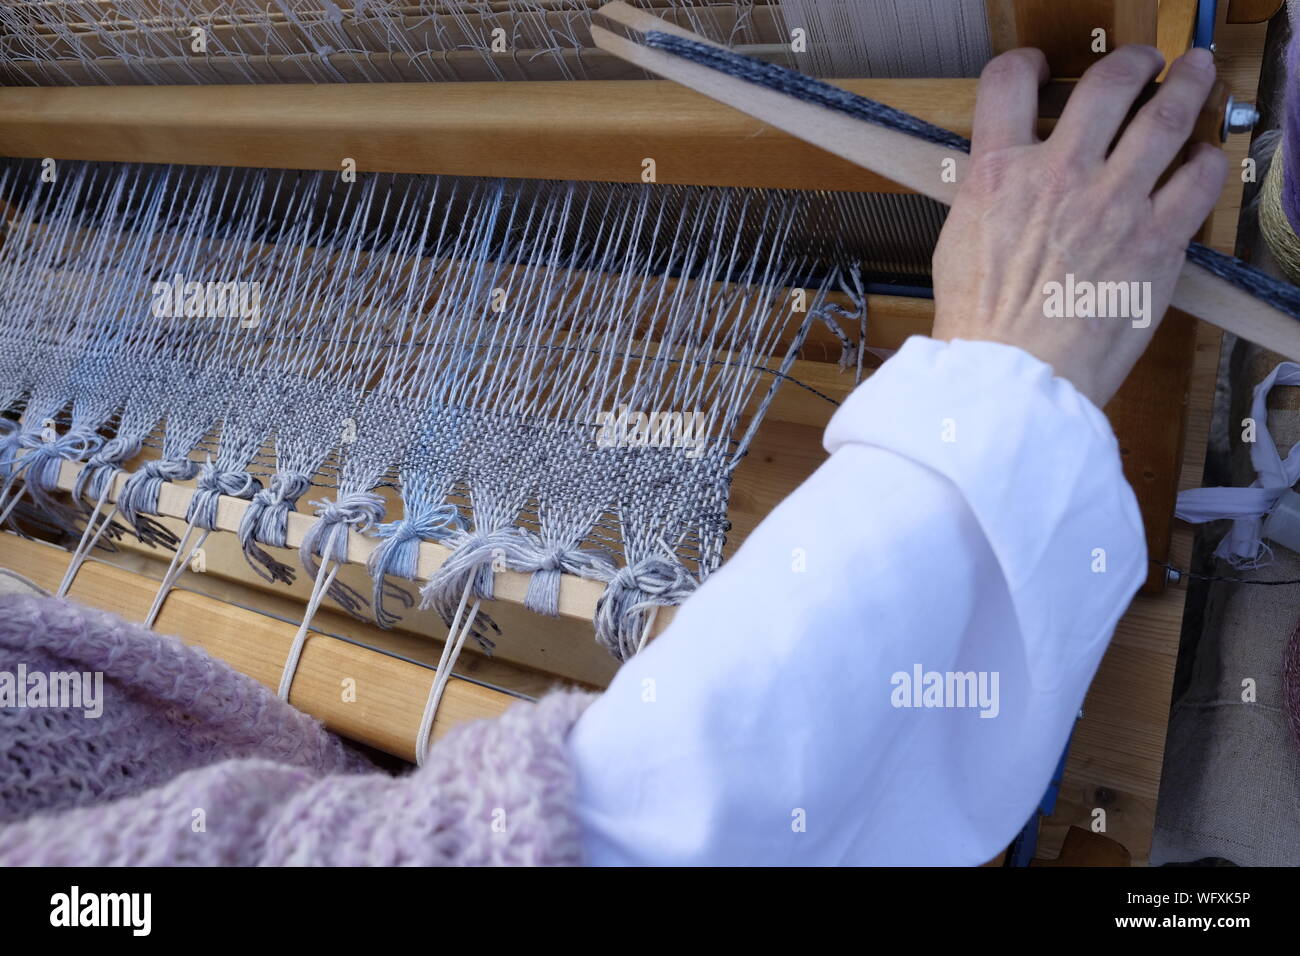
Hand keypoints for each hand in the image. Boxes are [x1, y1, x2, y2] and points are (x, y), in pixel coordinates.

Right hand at [931, 45, 1228, 407]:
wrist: (1012, 376)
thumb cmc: (981, 328)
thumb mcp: (960, 246)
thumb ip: (991, 199)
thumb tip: (1007, 183)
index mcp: (999, 175)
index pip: (1008, 82)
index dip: (1026, 63)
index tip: (1040, 68)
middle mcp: (1058, 175)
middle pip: (1108, 82)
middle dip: (1133, 61)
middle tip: (1144, 63)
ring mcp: (1114, 204)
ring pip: (1167, 115)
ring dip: (1187, 85)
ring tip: (1194, 74)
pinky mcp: (1157, 241)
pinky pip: (1199, 179)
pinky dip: (1205, 160)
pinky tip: (1201, 160)